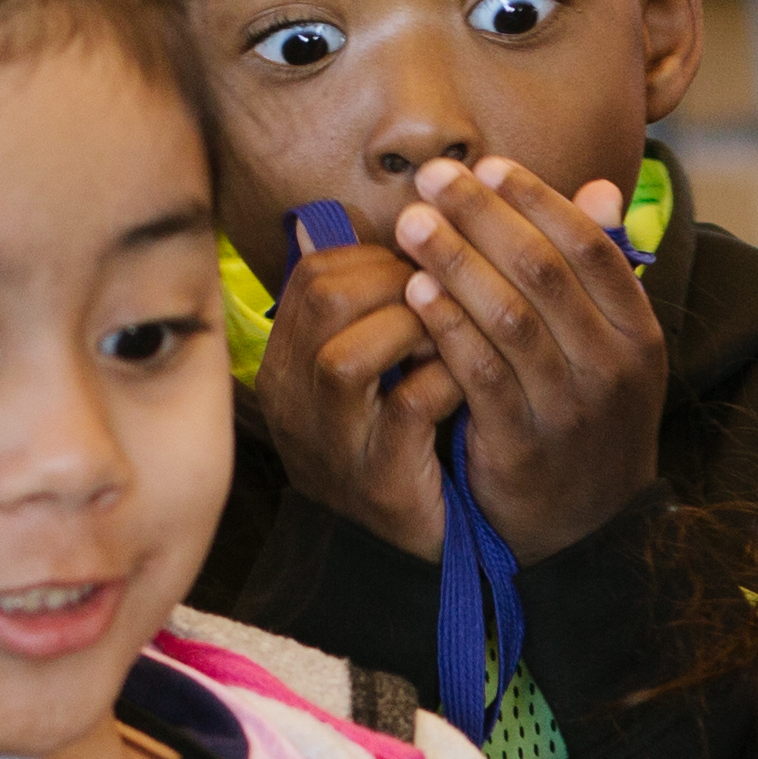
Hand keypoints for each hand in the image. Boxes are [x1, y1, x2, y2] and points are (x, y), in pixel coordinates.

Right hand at [260, 236, 454, 563]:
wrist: (415, 548)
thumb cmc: (404, 437)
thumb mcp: (374, 364)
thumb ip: (375, 295)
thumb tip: (378, 210)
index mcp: (288, 362)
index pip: (314, 273)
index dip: (376, 257)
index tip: (425, 269)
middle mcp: (295, 401)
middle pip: (324, 301)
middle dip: (398, 282)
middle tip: (446, 295)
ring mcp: (333, 446)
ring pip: (350, 356)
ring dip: (415, 329)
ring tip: (453, 337)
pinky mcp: (380, 483)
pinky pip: (407, 410)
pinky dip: (443, 381)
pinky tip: (469, 381)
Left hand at [391, 156, 667, 559]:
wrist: (587, 528)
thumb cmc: (588, 418)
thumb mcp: (612, 349)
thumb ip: (600, 272)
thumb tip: (601, 188)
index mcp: (637, 332)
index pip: (590, 245)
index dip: (536, 198)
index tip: (486, 166)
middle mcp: (612, 367)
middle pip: (544, 270)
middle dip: (483, 216)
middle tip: (433, 179)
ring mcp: (570, 407)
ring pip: (509, 316)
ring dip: (455, 262)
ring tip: (412, 224)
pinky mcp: (525, 444)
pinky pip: (481, 373)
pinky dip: (447, 327)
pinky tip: (415, 292)